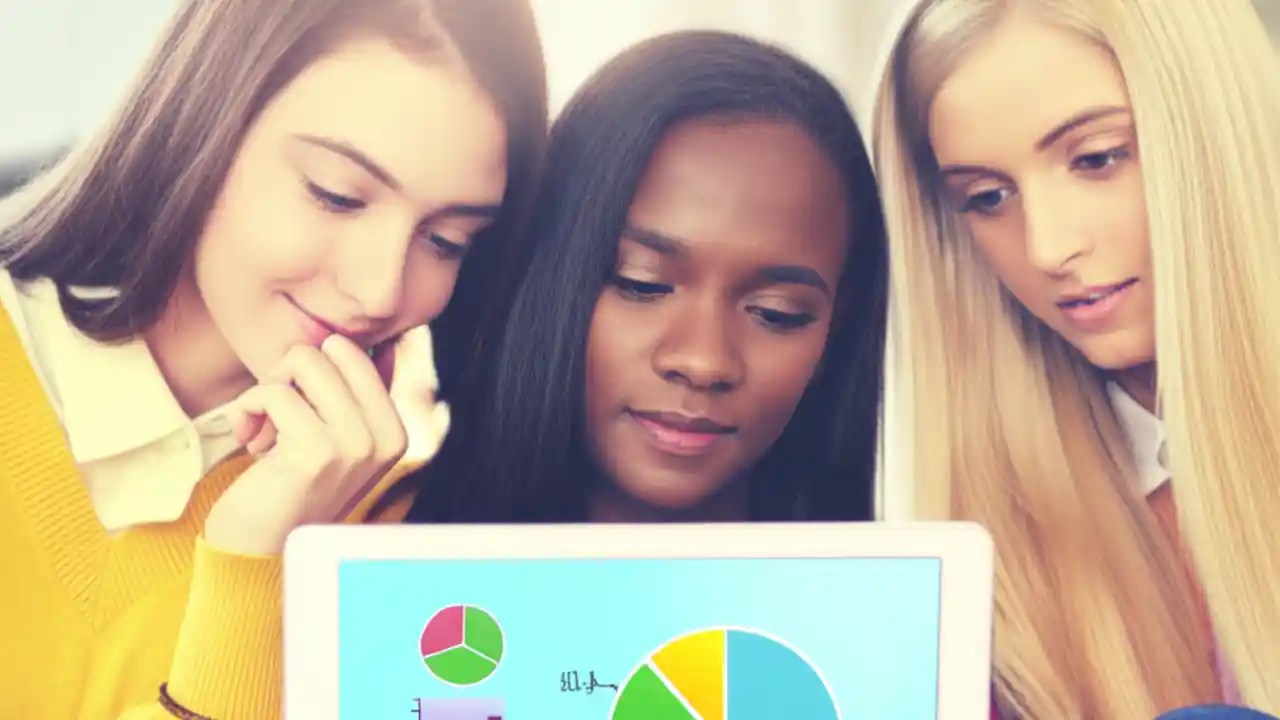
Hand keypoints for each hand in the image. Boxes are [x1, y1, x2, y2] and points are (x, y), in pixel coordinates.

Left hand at [204, 326, 449, 554]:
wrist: (259, 549)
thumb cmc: (287, 486)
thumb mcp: (329, 439)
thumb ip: (344, 395)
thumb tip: (338, 338)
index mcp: (394, 430)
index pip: (355, 354)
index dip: (312, 368)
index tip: (296, 407)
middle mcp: (387, 436)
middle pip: (329, 350)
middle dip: (288, 373)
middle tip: (274, 414)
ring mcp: (356, 445)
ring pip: (303, 361)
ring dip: (267, 389)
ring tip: (262, 427)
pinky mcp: (317, 451)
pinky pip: (274, 392)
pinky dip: (247, 408)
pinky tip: (248, 440)